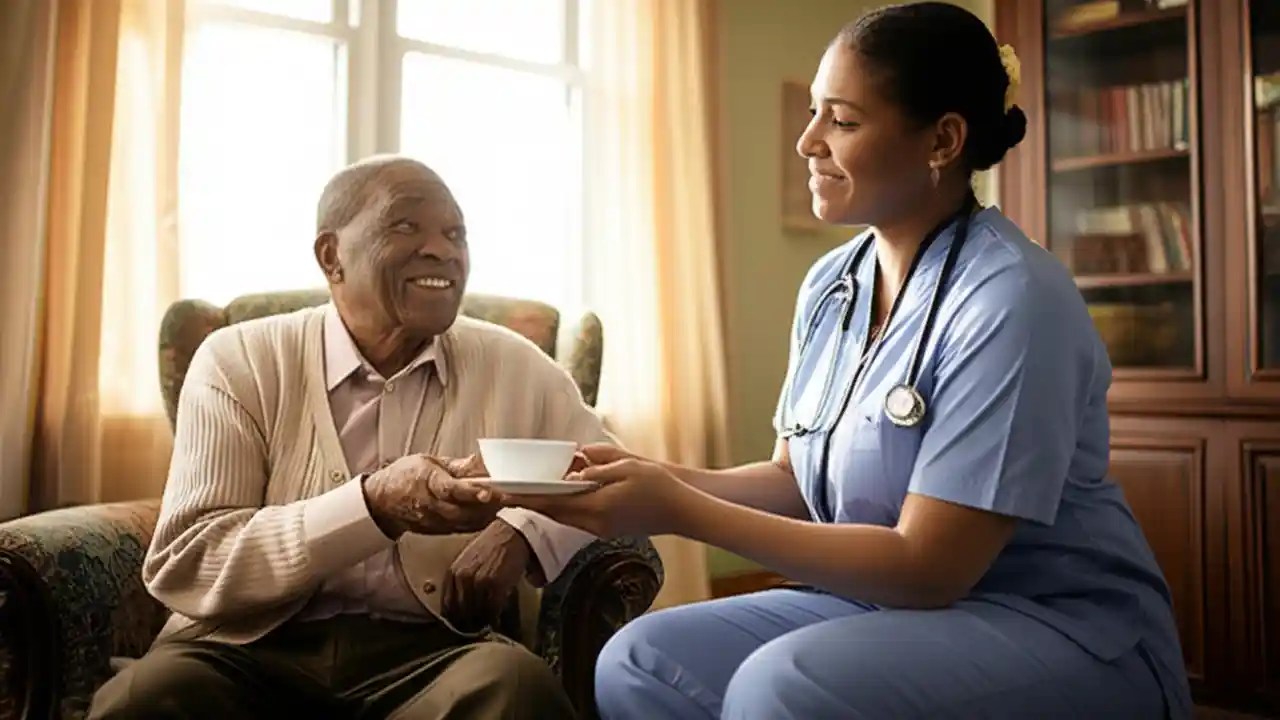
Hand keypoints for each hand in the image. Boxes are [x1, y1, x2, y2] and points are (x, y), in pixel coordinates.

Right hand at [362, 454, 506, 537]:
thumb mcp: (429, 461)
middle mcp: (430, 505)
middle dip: (488, 505)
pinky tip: (490, 513)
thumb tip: (480, 463)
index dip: (471, 492)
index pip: (451, 490)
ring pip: (465, 522)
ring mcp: (433, 521)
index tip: (489, 492)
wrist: (381, 501)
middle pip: (463, 510)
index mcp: (427, 482)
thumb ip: (457, 465)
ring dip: (486, 514)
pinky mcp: (437, 530)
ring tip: (504, 503)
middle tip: (509, 496)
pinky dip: (479, 521)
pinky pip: (462, 528)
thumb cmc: (404, 476)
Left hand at [442, 519, 534, 631]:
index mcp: (453, 572)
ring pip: (476, 613)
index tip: (459, 627)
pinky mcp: (496, 586)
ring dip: (481, 624)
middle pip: (461, 612)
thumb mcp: (467, 560)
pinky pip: (492, 611)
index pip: (447, 605)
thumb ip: (460, 579)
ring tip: (485, 629)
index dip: (453, 619)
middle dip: (466, 624)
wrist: (512, 534)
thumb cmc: (491, 546)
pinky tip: (496, 623)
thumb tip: (459, 603)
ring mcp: (479, 583)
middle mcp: (463, 579)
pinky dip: (494, 619)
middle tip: (473, 631)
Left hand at [503, 457, 696, 537]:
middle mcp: (595, 523)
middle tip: (503, 493)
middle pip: (553, 513)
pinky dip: (561, 509)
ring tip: (524, 495)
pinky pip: (576, 519)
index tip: (503, 493)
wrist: (682, 512)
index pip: (553, 502)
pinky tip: (556, 500)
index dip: (526, 497)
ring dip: (544, 506)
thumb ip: (599, 469)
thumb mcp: (629, 467)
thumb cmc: (659, 486)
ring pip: (563, 518)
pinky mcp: (607, 530)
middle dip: (528, 503)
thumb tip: (576, 472)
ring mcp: (601, 529)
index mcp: (597, 507)